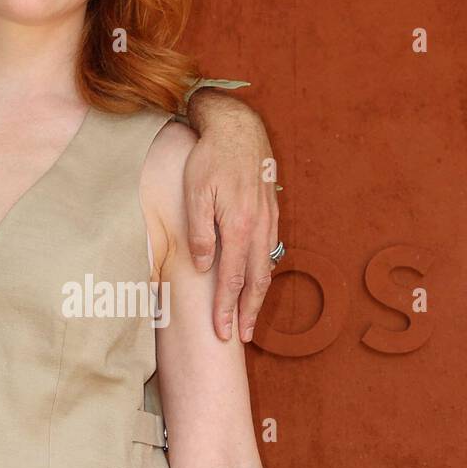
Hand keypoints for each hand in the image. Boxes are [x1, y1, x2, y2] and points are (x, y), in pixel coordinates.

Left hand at [183, 89, 279, 342]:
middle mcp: (259, 228)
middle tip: (240, 339)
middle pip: (256, 281)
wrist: (239, 129)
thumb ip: (200, 231)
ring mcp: (269, 221)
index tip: (221, 333)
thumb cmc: (211, 159)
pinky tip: (257, 282)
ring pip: (266, 268)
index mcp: (240, 225)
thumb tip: (203, 267)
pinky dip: (264, 273)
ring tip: (249, 319)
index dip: (227, 308)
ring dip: (257, 297)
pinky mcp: (270, 213)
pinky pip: (269, 251)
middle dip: (247, 312)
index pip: (233, 279)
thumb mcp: (196, 192)